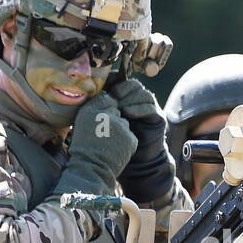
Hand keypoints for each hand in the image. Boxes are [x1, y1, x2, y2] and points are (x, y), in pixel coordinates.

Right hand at [51, 92, 137, 197]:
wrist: (91, 170)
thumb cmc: (83, 148)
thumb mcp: (81, 124)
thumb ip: (93, 110)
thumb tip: (107, 99)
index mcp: (90, 110)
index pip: (105, 99)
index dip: (104, 111)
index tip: (100, 122)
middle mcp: (106, 115)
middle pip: (116, 111)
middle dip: (112, 121)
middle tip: (103, 135)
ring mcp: (120, 126)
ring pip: (124, 123)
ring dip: (119, 131)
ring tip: (109, 144)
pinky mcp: (130, 138)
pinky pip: (130, 135)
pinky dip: (126, 142)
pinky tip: (116, 150)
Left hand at [107, 76, 175, 205]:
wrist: (137, 162)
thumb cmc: (116, 144)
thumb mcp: (104, 125)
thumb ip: (99, 111)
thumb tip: (86, 96)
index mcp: (124, 99)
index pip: (121, 82)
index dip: (114, 80)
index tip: (104, 86)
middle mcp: (137, 101)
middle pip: (133, 85)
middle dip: (122, 89)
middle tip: (113, 96)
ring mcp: (148, 108)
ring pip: (143, 93)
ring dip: (130, 98)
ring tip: (120, 107)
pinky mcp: (157, 116)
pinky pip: (150, 106)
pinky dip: (139, 108)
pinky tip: (128, 113)